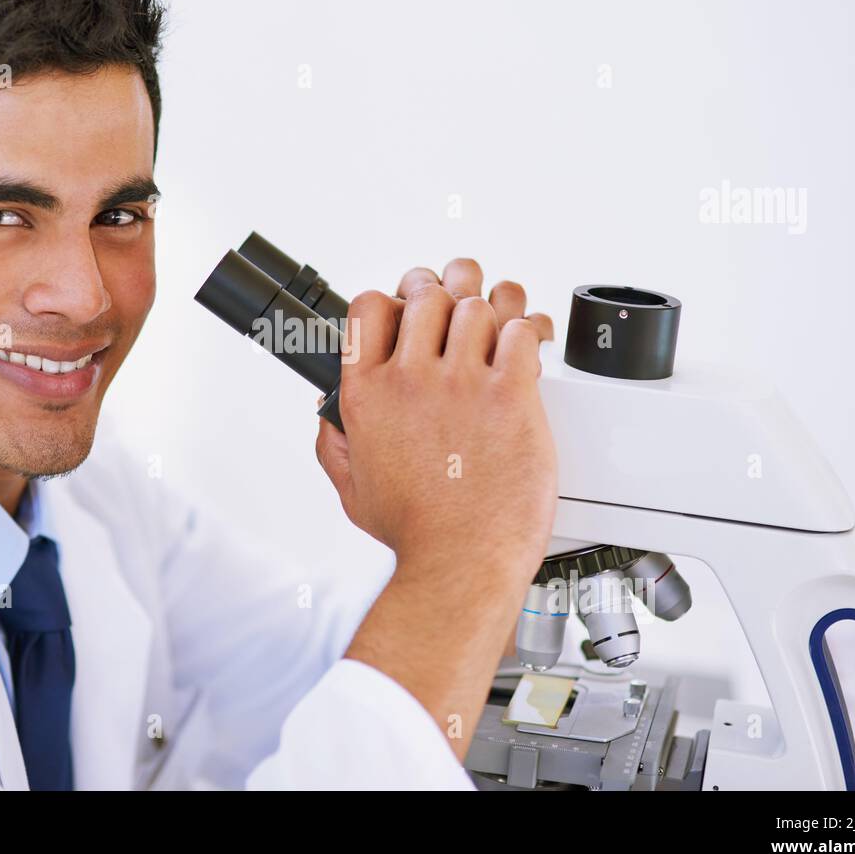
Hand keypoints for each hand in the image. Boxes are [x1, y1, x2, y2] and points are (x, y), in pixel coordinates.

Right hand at [315, 257, 556, 581]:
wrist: (462, 563)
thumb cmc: (416, 534)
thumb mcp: (351, 489)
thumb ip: (332, 443)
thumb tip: (325, 413)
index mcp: (367, 394)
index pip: (370, 306)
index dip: (393, 298)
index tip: (409, 310)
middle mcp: (410, 380)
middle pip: (428, 293)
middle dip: (447, 290)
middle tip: (459, 306)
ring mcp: (461, 385)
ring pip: (477, 304)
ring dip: (493, 307)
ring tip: (500, 323)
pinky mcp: (509, 396)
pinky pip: (521, 331)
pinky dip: (529, 330)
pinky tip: (527, 347)